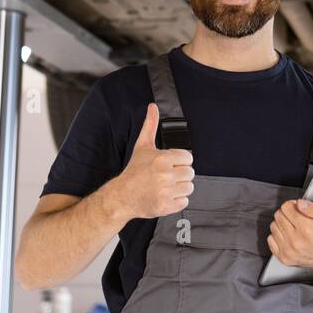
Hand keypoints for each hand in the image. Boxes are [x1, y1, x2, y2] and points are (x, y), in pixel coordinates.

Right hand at [111, 103, 194, 218]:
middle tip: (166, 177)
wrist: (122, 195)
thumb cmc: (134, 170)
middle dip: (180, 175)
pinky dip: (176, 201)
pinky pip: (184, 202)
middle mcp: (164, 175)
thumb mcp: (143, 146)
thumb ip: (150, 125)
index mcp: (162, 159)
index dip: (180, 161)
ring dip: (179, 188)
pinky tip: (165, 196)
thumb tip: (152, 106)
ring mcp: (165, 192)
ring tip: (165, 187)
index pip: (188, 158)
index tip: (169, 165)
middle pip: (190, 173)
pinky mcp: (166, 206)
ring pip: (189, 188)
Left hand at [268, 199, 312, 273]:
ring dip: (282, 225)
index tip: (298, 209)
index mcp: (307, 228)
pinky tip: (289, 237)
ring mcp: (289, 251)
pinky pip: (270, 239)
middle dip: (287, 214)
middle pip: (278, 216)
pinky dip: (278, 236)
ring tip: (294, 228)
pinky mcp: (284, 258)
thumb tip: (299, 204)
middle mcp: (296, 241)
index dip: (293, 205)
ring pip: (273, 226)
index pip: (286, 207)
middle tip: (297, 219)